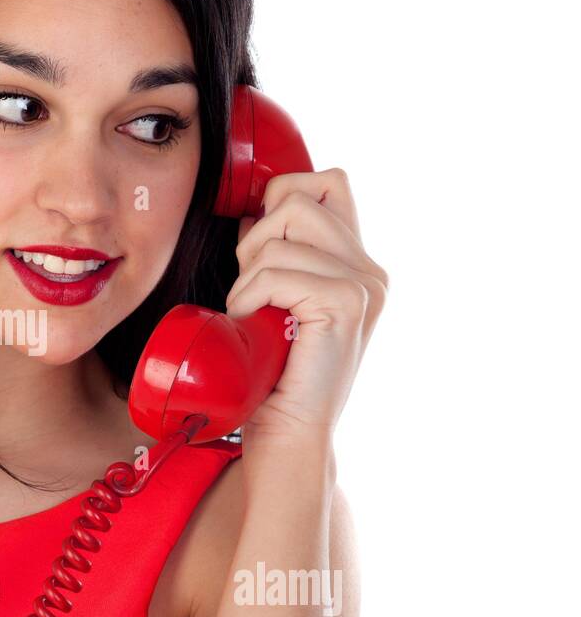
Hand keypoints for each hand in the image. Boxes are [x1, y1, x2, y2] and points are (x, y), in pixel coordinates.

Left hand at [225, 167, 387, 448]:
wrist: (288, 434)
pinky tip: (253, 324)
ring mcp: (363, 286)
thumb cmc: (274, 375)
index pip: (327, 182)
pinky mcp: (345, 303)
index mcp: (357, 264)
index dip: (283, 198)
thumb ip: (277, 256)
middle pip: (298, 198)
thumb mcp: (276, 301)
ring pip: (282, 233)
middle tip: (251, 289)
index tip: (260, 251)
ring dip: (248, 275)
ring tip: (252, 315)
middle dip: (256, 237)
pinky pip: (276, 272)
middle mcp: (369, 270)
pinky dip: (249, 295)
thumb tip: (254, 213)